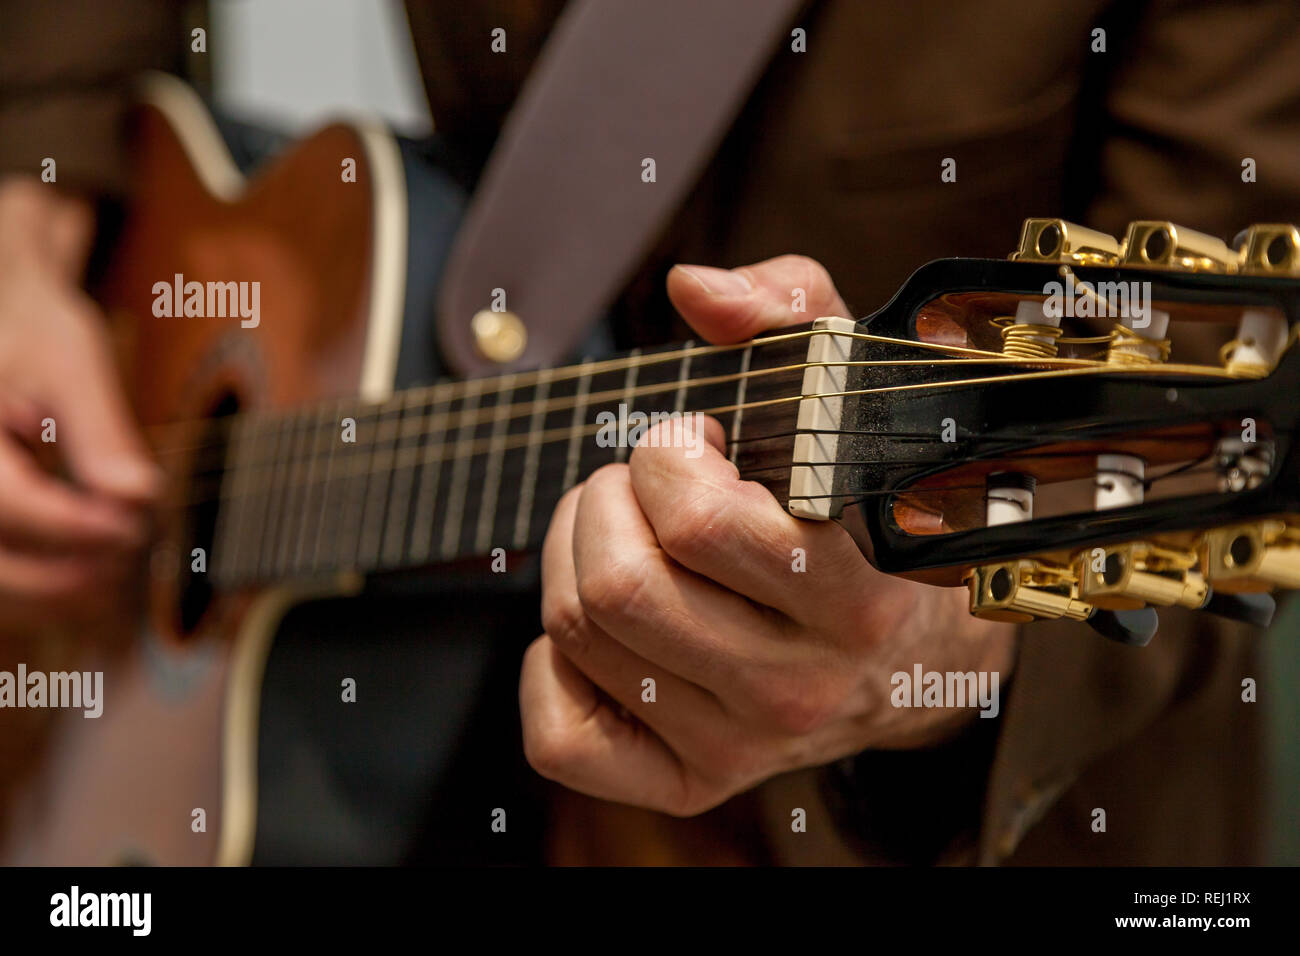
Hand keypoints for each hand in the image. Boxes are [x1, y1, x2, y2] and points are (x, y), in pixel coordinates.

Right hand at [0, 178, 159, 627]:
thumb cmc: (33, 329)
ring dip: (52, 592)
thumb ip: (102, 432)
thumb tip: (141, 496)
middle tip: (130, 554)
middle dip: (64, 574)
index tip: (134, 528)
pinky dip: (38, 588)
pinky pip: (0, 572)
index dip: (74, 527)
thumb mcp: (73, 362)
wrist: (3, 313)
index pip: (6, 502)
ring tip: (117, 573)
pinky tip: (88, 574)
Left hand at [521, 255, 1015, 814]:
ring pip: (582, 638)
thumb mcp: (854, 390)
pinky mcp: (691, 780)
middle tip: (640, 483)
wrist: (914, 653)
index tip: (694, 438)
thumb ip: (790, 309)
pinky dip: (551, 667)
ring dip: (576, 557)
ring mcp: (742, 742)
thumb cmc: (863, 507)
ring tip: (623, 532)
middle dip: (604, 500)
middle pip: (619, 586)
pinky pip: (562, 737)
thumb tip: (693, 290)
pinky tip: (599, 628)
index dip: (666, 455)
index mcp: (856, 592)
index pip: (701, 524)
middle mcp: (802, 684)